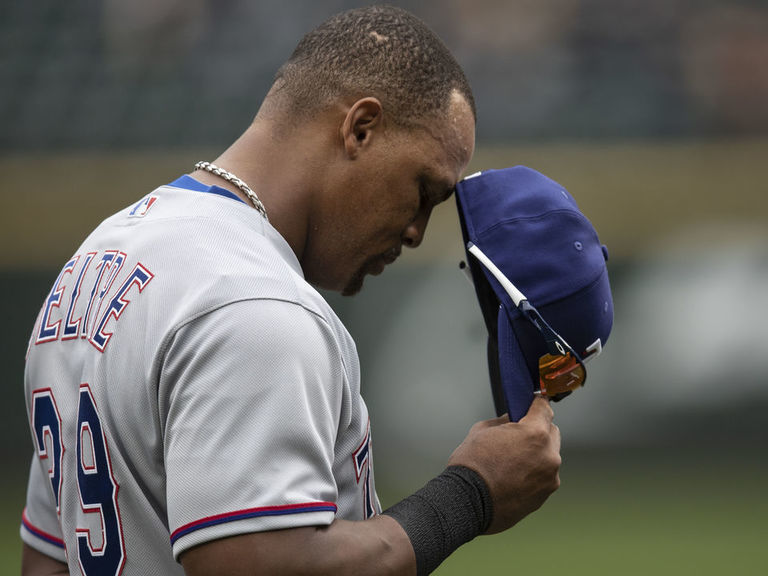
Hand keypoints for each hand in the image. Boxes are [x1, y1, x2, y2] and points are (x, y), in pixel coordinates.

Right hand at [447, 397, 560, 533]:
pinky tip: (513, 477)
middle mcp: (549, 455)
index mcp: (535, 434)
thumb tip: (513, 421)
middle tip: (518, 435)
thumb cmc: (472, 466)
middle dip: (538, 430)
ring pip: (548, 456)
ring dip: (537, 453)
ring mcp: (549, 478)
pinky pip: (544, 476)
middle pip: (551, 432)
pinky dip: (533, 473)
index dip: (536, 404)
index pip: (545, 408)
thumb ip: (505, 422)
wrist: (466, 502)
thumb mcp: (483, 430)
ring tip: (512, 461)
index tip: (532, 405)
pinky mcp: (545, 495)